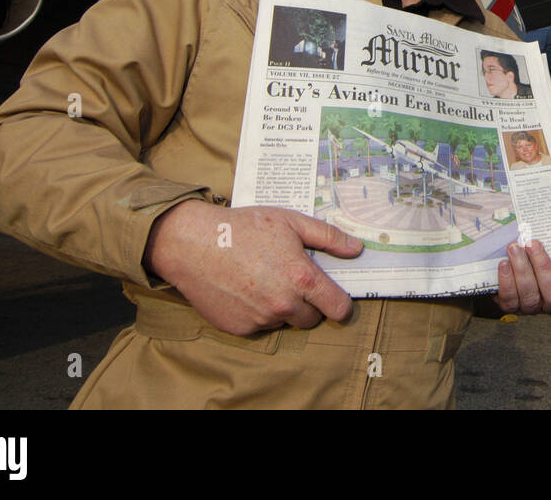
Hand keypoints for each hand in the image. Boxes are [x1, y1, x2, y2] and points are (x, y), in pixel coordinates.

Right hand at [144, 201, 362, 335]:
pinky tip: (244, 290)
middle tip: (291, 280)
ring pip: (284, 322)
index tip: (335, 298)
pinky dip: (257, 313)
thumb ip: (328, 237)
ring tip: (263, 280)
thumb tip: (357, 249)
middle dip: (308, 304)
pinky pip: (259, 326)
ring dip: (281, 308)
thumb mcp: (291, 222)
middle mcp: (284, 305)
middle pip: (312, 319)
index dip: (340, 304)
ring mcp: (261, 320)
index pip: (338, 309)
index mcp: (302, 280)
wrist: (193, 244)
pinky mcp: (240, 329)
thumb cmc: (244, 228)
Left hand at [492, 237, 550, 314]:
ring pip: (530, 297)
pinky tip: (504, 263)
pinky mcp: (510, 305)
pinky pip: (509, 300)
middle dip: (543, 269)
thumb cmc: (549, 246)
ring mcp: (531, 306)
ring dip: (522, 270)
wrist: (514, 242)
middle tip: (532, 243)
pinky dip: (506, 281)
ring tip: (514, 247)